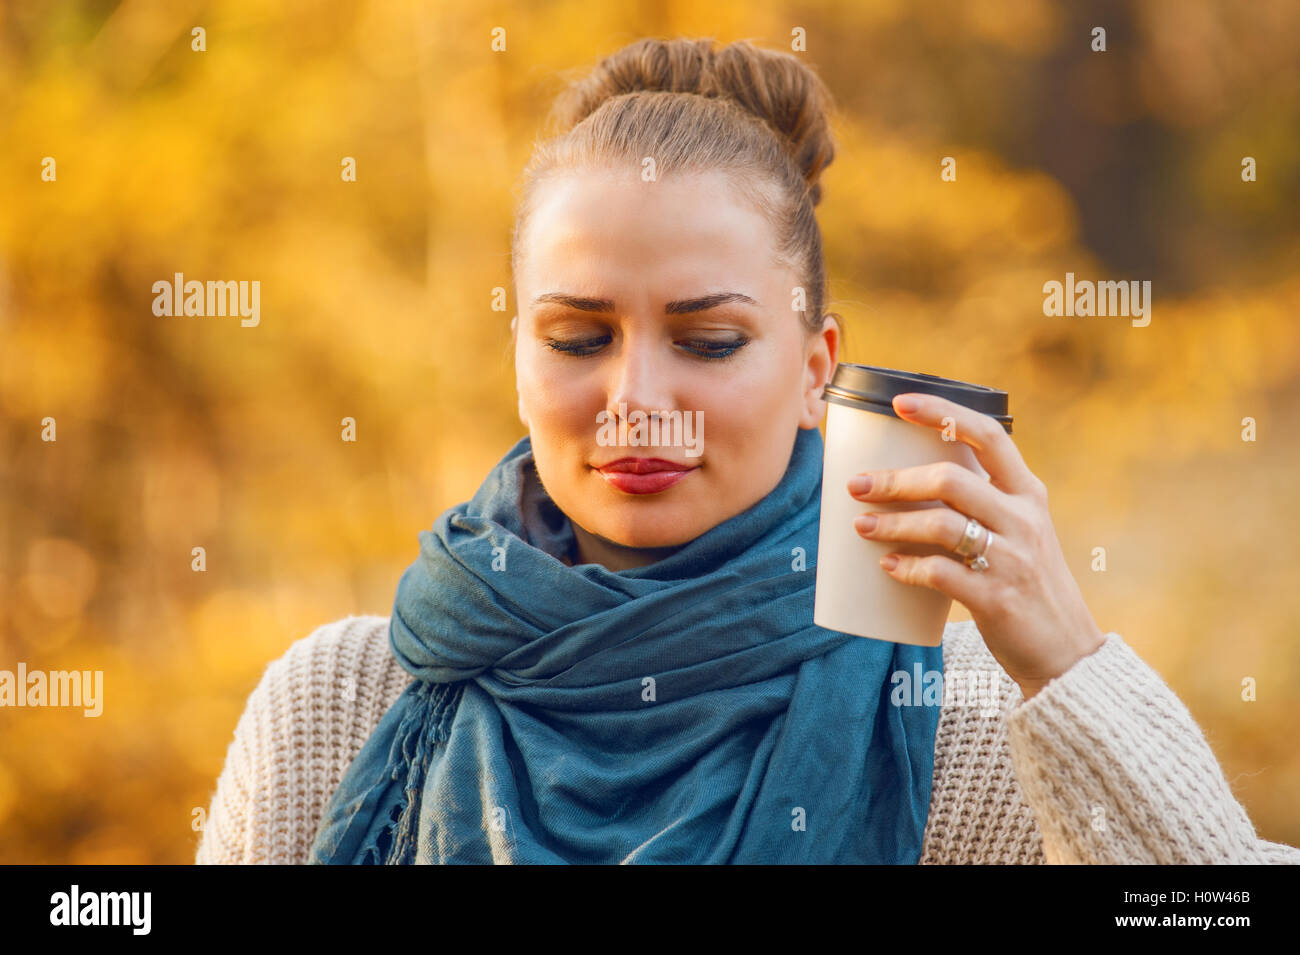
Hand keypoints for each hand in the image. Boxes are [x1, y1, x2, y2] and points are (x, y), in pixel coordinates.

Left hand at [848, 393, 1105, 699]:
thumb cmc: (1028, 585)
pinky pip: (942, 574)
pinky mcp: (997, 598)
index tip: (899, 403)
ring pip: (942, 525)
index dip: (943, 412)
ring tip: (861, 527)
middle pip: (950, 479)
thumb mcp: (1020, 533)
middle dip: (896, 479)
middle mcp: (1023, 519)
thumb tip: (910, 487)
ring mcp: (1013, 558)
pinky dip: (909, 568)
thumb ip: (981, 507)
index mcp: (1027, 494)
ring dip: (893, 523)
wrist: (1066, 650)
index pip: (988, 435)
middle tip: (857, 485)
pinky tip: (888, 566)